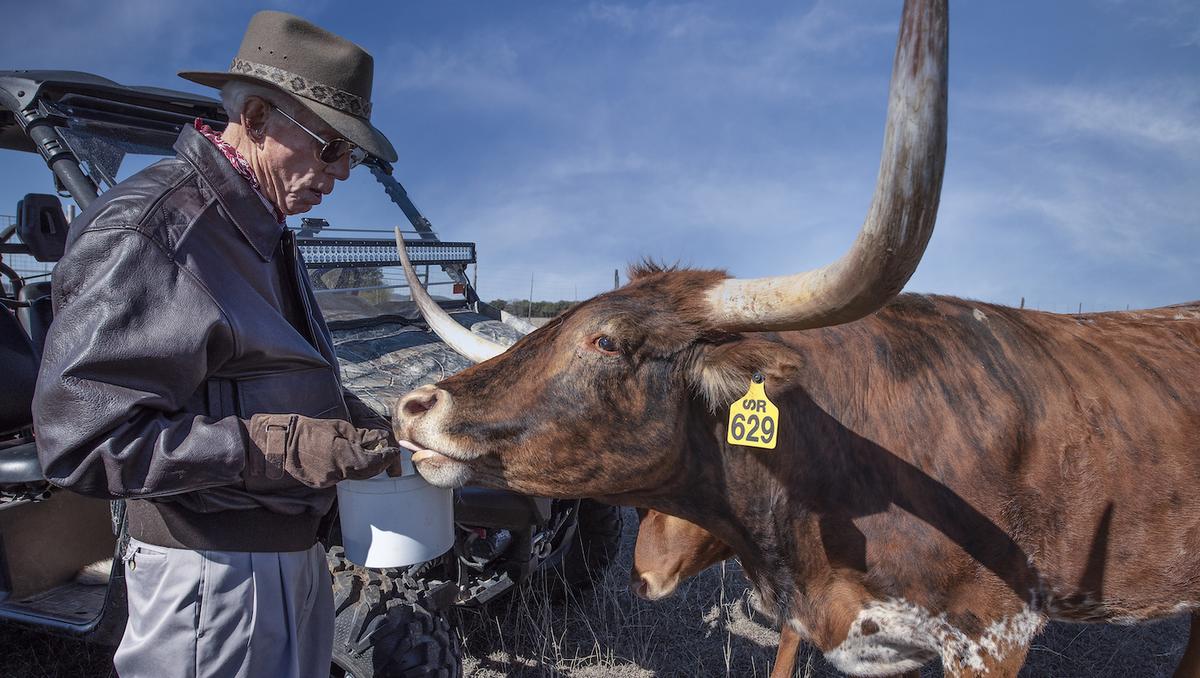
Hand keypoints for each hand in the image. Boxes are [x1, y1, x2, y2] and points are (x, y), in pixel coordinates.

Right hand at [244, 414, 402, 489]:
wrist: (284, 442)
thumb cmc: (312, 430)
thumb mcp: (340, 428)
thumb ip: (361, 436)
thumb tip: (380, 438)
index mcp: (344, 455)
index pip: (373, 461)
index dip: (386, 458)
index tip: (393, 452)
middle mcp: (338, 471)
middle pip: (367, 472)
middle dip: (379, 465)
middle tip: (388, 458)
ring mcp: (329, 480)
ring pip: (355, 476)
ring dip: (366, 469)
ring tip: (374, 459)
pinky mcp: (322, 484)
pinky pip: (341, 478)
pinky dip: (350, 471)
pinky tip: (353, 463)